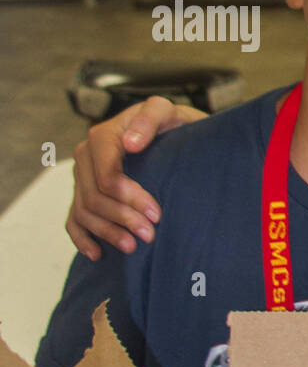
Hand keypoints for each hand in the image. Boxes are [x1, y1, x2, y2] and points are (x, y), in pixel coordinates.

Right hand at [67, 96, 205, 258]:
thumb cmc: (174, 124)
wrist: (175, 133)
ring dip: (107, 232)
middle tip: (150, 235)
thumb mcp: (168, 112)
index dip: (128, 196)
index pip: (106, 174)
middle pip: (95, 195)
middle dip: (122, 218)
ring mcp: (83, 176)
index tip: (156, 213)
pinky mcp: (85, 192)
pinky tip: (98, 254)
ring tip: (134, 247)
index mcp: (104, 136)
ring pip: (84, 211)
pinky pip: (74, 219)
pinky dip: (82, 238)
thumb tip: (129, 143)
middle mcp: (87, 156)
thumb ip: (151, 118)